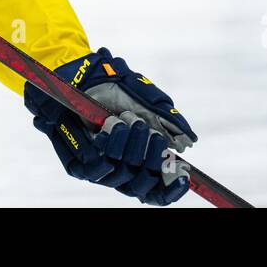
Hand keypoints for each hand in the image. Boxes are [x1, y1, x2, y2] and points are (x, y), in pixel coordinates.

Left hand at [25, 47, 196, 205]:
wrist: (79, 77)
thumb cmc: (112, 89)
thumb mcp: (145, 101)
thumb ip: (166, 121)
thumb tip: (187, 143)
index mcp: (139, 161)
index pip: (158, 190)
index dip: (172, 188)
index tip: (185, 174)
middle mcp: (120, 171)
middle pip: (144, 185)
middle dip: (152, 158)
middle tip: (152, 133)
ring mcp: (99, 171)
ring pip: (123, 174)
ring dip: (130, 145)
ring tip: (127, 119)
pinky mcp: (78, 166)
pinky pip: (98, 167)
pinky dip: (110, 145)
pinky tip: (110, 125)